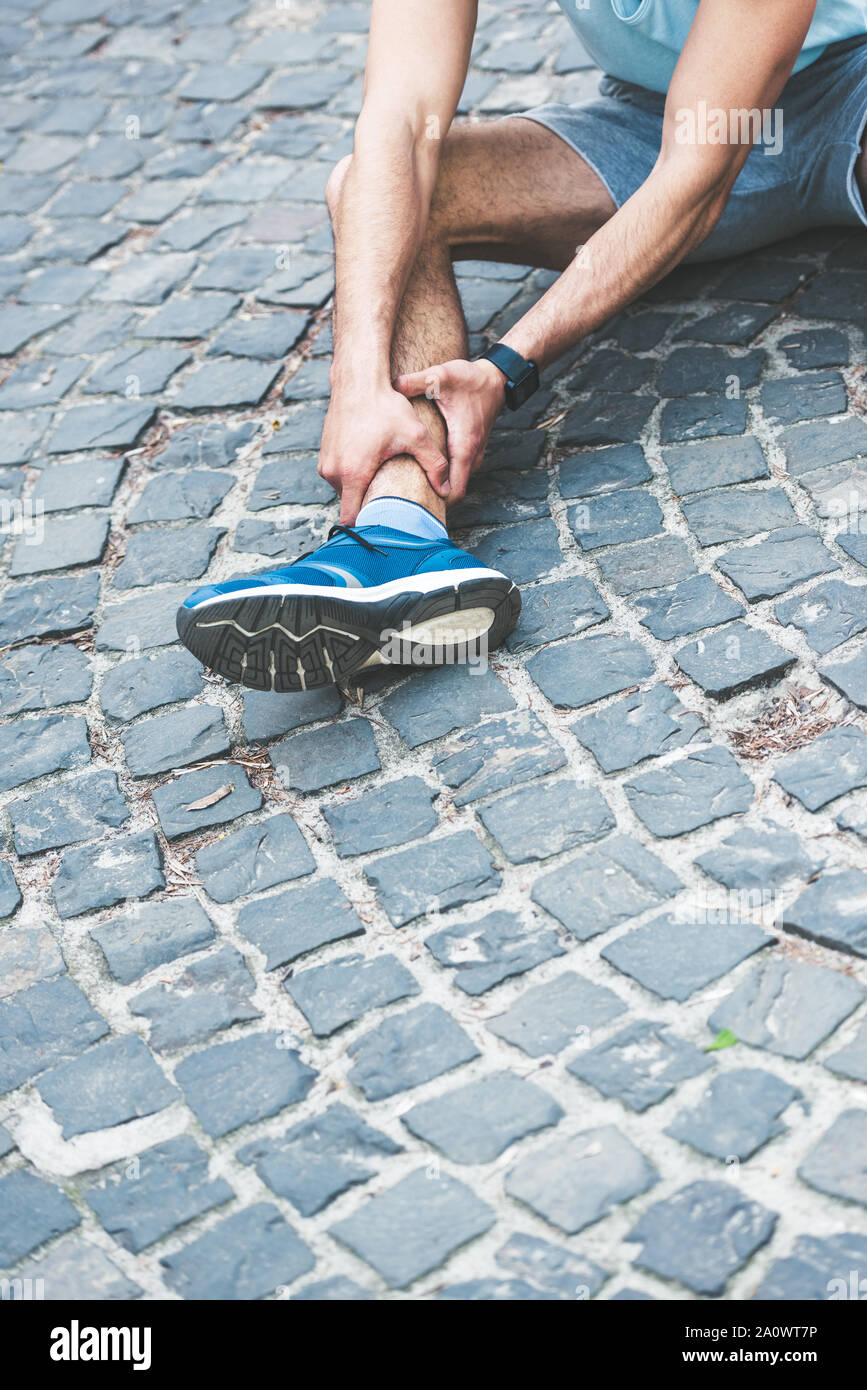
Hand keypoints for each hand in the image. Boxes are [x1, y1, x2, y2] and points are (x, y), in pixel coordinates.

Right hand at [318, 385, 450, 522]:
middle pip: (350, 504)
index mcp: (353, 473)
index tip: (381, 527)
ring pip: (344, 490)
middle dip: (367, 505)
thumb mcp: (415, 435)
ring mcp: (325, 462)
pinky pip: (339, 475)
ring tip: (379, 480)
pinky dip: (353, 475)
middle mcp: (334, 472)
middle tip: (389, 504)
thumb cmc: (385, 407)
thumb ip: (434, 464)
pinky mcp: (324, 453)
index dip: (366, 526)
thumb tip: (448, 490)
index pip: (351, 518)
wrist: (358, 381)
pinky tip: (369, 463)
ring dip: (360, 488)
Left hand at [394, 357, 505, 501]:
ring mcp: (474, 455)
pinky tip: (423, 470)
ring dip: (438, 487)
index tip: (415, 506)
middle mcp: (472, 455)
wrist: (496, 379)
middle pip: (454, 492)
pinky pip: (458, 473)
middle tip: (405, 500)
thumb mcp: (441, 377)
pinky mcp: (472, 451)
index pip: (455, 490)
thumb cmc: (471, 380)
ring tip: (410, 487)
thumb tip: (392, 386)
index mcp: (464, 445)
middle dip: (433, 498)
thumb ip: (416, 382)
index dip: (437, 502)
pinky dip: (444, 477)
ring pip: (456, 483)